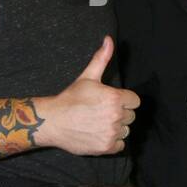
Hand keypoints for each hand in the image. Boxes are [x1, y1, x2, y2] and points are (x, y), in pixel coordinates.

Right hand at [36, 37, 139, 154]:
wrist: (52, 121)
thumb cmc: (70, 98)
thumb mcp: (88, 77)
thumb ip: (102, 59)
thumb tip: (109, 39)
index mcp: (115, 98)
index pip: (134, 101)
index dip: (123, 100)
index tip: (109, 101)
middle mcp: (116, 116)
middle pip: (131, 116)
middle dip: (119, 114)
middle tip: (101, 112)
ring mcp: (111, 132)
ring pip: (125, 130)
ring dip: (116, 128)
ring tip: (98, 123)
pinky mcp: (107, 147)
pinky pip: (120, 145)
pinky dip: (111, 141)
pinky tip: (98, 134)